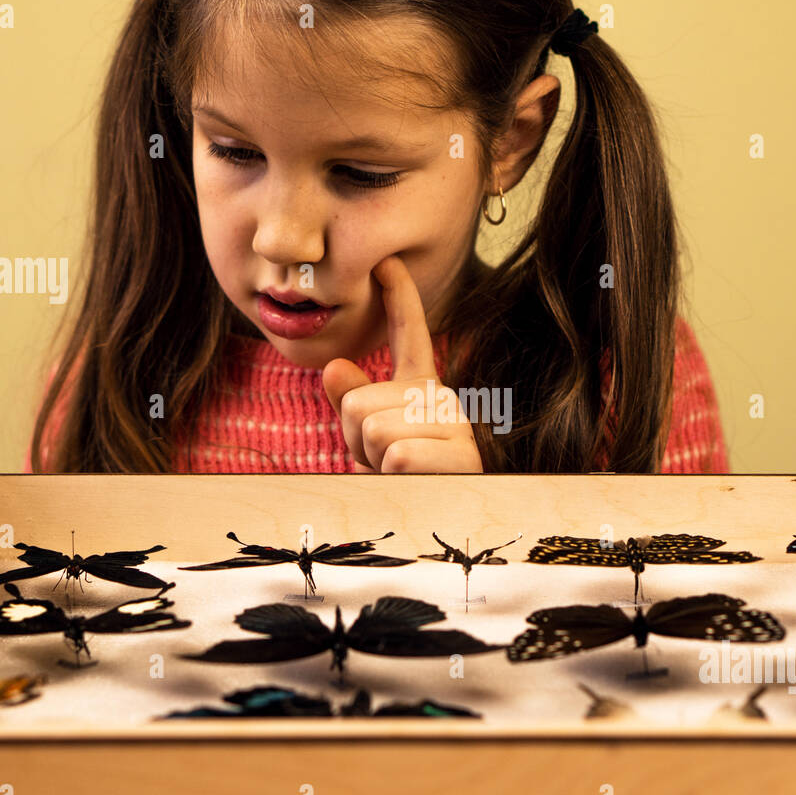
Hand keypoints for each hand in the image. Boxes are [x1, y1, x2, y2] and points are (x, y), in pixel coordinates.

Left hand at [323, 256, 482, 472]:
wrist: (446, 533)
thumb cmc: (404, 488)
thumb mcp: (368, 445)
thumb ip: (352, 405)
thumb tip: (335, 368)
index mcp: (422, 392)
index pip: (409, 336)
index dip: (398, 297)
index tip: (388, 262)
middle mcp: (443, 400)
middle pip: (360, 402)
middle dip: (355, 442)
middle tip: (384, 466)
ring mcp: (454, 425)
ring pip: (373, 428)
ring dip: (372, 463)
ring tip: (400, 478)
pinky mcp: (460, 453)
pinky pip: (395, 454)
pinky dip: (392, 478)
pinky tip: (417, 485)